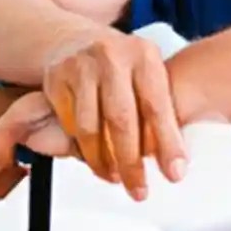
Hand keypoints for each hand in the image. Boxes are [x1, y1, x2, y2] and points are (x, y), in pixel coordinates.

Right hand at [43, 27, 185, 199]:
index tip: (174, 174)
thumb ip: (160, 111)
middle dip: (131, 162)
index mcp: (144, 55)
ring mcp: (80, 65)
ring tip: (113, 177)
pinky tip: (92, 157)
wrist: (76, 40)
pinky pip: (69, 124)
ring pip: (89, 127)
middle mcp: (111, 56)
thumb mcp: (148, 76)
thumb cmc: (121, 68)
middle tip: (139, 189)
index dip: (167, 143)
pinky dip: (80, 147)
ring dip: (101, 160)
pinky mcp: (55, 78)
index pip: (157, 105)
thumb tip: (175, 163)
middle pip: (121, 119)